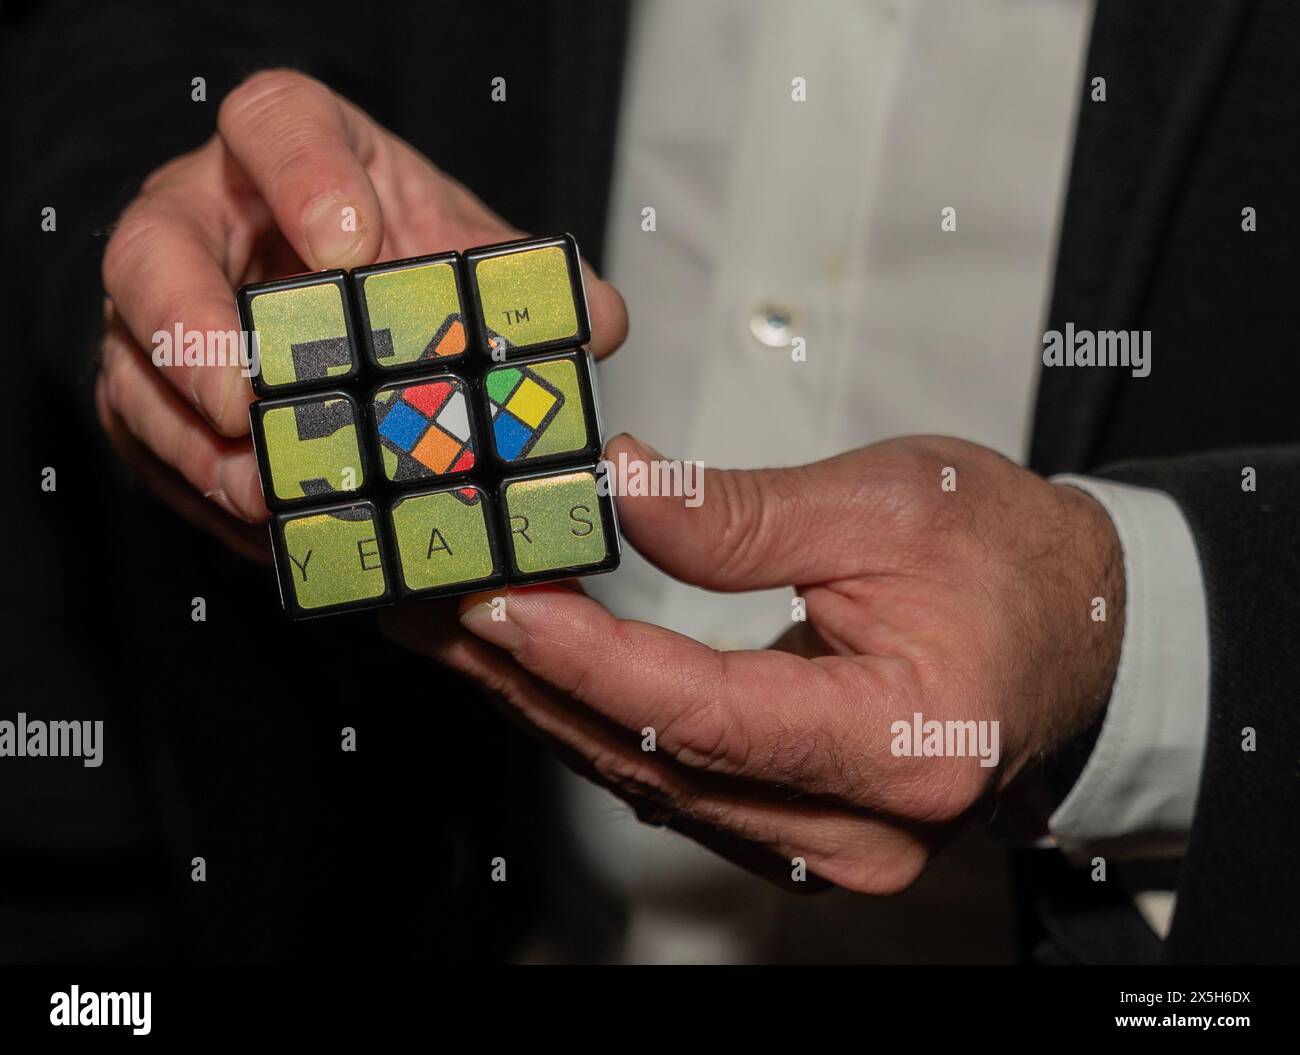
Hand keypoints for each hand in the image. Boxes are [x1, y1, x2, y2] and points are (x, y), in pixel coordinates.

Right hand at [96, 69, 626, 556]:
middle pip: (151, 249)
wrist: (341, 308)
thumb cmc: (400, 262)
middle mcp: (205, 221)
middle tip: (251, 405)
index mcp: (294, 154)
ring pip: (133, 362)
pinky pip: (147, 441)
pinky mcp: (151, 391)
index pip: (274, 122)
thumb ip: (531, 284)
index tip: (352, 247)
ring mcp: (165, 310)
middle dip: (195, 332)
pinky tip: (262, 528)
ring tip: (262, 496)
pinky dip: (203, 490)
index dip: (302, 177)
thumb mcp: (471, 256)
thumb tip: (595, 324)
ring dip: (192, 440)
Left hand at [382, 434, 1123, 892]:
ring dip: (547, 699)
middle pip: (660, 760)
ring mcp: (825, 839)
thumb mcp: (885, 507)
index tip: (500, 599)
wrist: (1073, 625)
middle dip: (533, 679)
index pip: (711, 713)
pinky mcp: (796, 822)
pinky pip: (673, 777)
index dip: (592, 657)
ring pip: (652, 777)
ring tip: (458, 626)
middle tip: (436, 605)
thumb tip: (619, 490)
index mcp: (904, 745)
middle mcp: (861, 826)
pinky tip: (535, 666)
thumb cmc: (1006, 561)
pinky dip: (597, 716)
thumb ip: (743, 516)